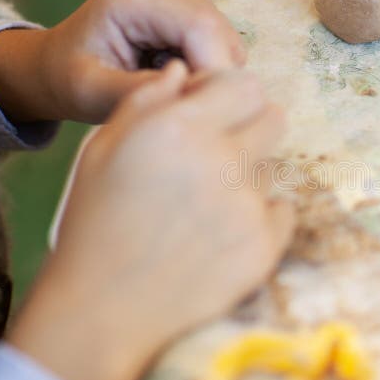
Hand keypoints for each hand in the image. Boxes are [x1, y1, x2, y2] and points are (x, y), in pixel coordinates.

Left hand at [0, 0, 245, 123]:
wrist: (57, 61)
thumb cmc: (70, 78)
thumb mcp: (92, 94)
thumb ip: (137, 91)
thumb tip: (187, 85)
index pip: (202, 29)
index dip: (213, 73)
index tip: (198, 110)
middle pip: (221, 35)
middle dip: (209, 76)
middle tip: (173, 99)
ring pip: (226, 40)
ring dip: (206, 71)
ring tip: (165, 81)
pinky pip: (221, 41)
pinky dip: (205, 64)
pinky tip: (172, 71)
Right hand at [8, 63, 295, 379]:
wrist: (104, 309)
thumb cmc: (97, 223)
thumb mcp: (103, 149)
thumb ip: (146, 100)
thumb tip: (183, 70)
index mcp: (180, 130)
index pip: (246, 84)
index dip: (230, 95)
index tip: (215, 112)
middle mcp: (222, 161)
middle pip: (274, 119)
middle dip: (251, 127)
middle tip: (220, 152)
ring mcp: (248, 207)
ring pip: (273, 169)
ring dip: (249, 177)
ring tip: (206, 205)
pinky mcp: (264, 246)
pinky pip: (282, 211)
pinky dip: (260, 217)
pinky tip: (221, 233)